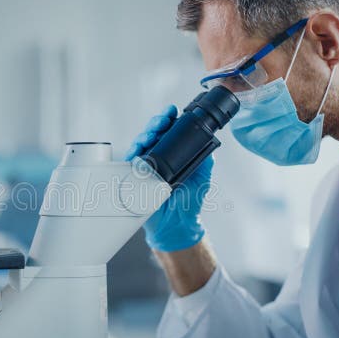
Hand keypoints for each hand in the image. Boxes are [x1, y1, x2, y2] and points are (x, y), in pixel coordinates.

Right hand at [125, 105, 212, 251]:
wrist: (177, 224)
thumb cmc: (188, 203)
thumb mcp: (202, 175)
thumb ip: (204, 157)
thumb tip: (208, 139)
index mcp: (173, 154)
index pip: (169, 132)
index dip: (169, 120)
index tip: (172, 112)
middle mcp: (158, 157)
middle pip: (153, 133)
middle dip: (156, 123)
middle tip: (163, 121)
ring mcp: (145, 167)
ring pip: (140, 143)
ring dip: (145, 134)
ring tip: (152, 133)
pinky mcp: (134, 178)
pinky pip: (130, 161)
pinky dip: (133, 153)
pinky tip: (139, 149)